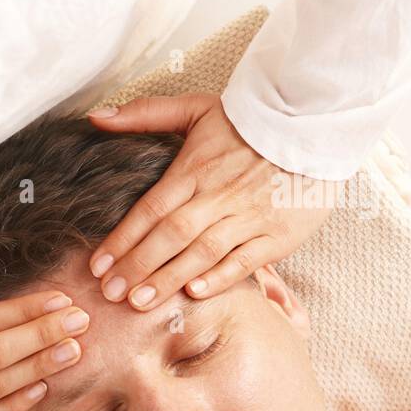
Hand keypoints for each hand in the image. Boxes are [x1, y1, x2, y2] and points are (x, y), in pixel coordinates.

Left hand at [86, 93, 333, 309]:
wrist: (315, 124)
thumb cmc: (250, 122)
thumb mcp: (196, 108)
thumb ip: (145, 114)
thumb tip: (95, 117)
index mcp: (195, 169)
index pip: (150, 208)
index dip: (122, 238)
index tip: (97, 265)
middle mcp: (218, 195)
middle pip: (170, 234)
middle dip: (137, 266)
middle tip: (109, 293)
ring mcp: (250, 216)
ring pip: (203, 251)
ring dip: (169, 278)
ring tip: (138, 302)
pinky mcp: (278, 234)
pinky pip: (246, 260)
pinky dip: (221, 277)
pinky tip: (194, 293)